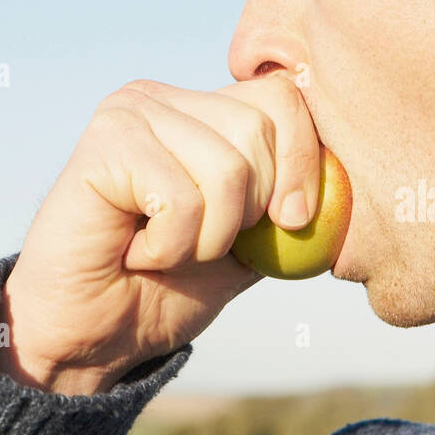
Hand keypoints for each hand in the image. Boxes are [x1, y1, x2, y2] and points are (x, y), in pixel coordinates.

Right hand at [0, 73, 320, 392]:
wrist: (88, 338)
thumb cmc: (165, 289)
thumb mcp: (249, 245)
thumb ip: (291, 208)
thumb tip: (346, 180)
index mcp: (198, 108)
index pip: (282, 97)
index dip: (303, 161)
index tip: (293, 221)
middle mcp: (160, 96)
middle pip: (259, 129)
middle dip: (249, 211)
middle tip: (197, 242)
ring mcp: (128, 113)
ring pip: (226, 168)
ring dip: (206, 237)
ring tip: (162, 248)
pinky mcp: (102, 144)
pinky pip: (181, 197)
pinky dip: (170, 247)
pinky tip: (134, 251)